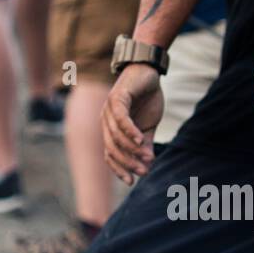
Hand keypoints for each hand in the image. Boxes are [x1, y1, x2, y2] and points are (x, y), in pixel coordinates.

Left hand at [101, 65, 163, 183]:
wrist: (149, 71)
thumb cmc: (147, 98)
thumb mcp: (148, 125)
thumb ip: (145, 143)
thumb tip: (147, 163)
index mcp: (110, 129)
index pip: (110, 154)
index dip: (119, 168)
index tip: (133, 181)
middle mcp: (105, 121)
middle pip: (112, 148)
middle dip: (128, 162)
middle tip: (144, 171)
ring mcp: (109, 109)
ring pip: (116, 135)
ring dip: (132, 149)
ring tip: (148, 157)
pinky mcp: (117, 98)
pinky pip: (121, 119)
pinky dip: (130, 131)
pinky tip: (140, 140)